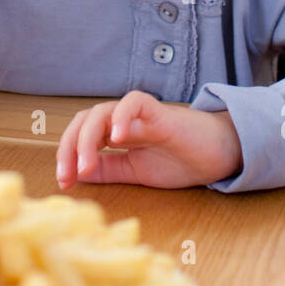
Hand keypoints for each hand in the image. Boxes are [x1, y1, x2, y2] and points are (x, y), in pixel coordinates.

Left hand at [55, 91, 242, 189]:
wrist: (220, 155)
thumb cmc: (181, 161)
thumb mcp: (136, 172)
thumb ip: (109, 170)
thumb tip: (78, 174)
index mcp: (115, 135)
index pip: (80, 136)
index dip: (66, 156)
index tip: (64, 183)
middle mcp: (123, 121)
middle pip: (84, 121)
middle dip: (70, 148)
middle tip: (69, 176)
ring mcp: (139, 115)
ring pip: (102, 112)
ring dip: (88, 139)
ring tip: (87, 165)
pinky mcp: (159, 112)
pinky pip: (134, 102)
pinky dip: (120, 116)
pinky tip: (115, 137)